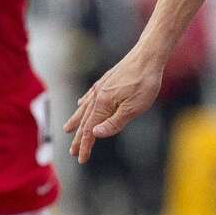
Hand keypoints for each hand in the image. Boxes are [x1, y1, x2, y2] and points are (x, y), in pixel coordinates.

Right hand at [63, 47, 164, 162]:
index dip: (86, 146)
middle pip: (84, 121)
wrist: (148, 55)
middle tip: (72, 152)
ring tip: (67, 129)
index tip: (81, 159)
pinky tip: (81, 103)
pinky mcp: (107, 80)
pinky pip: (90, 95)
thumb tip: (95, 134)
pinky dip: (83, 103)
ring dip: (76, 120)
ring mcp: (101, 87)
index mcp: (103, 104)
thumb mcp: (134, 108)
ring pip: (85, 108)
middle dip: (79, 138)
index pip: (90, 130)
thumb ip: (114, 122)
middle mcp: (98, 95)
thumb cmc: (144, 81)